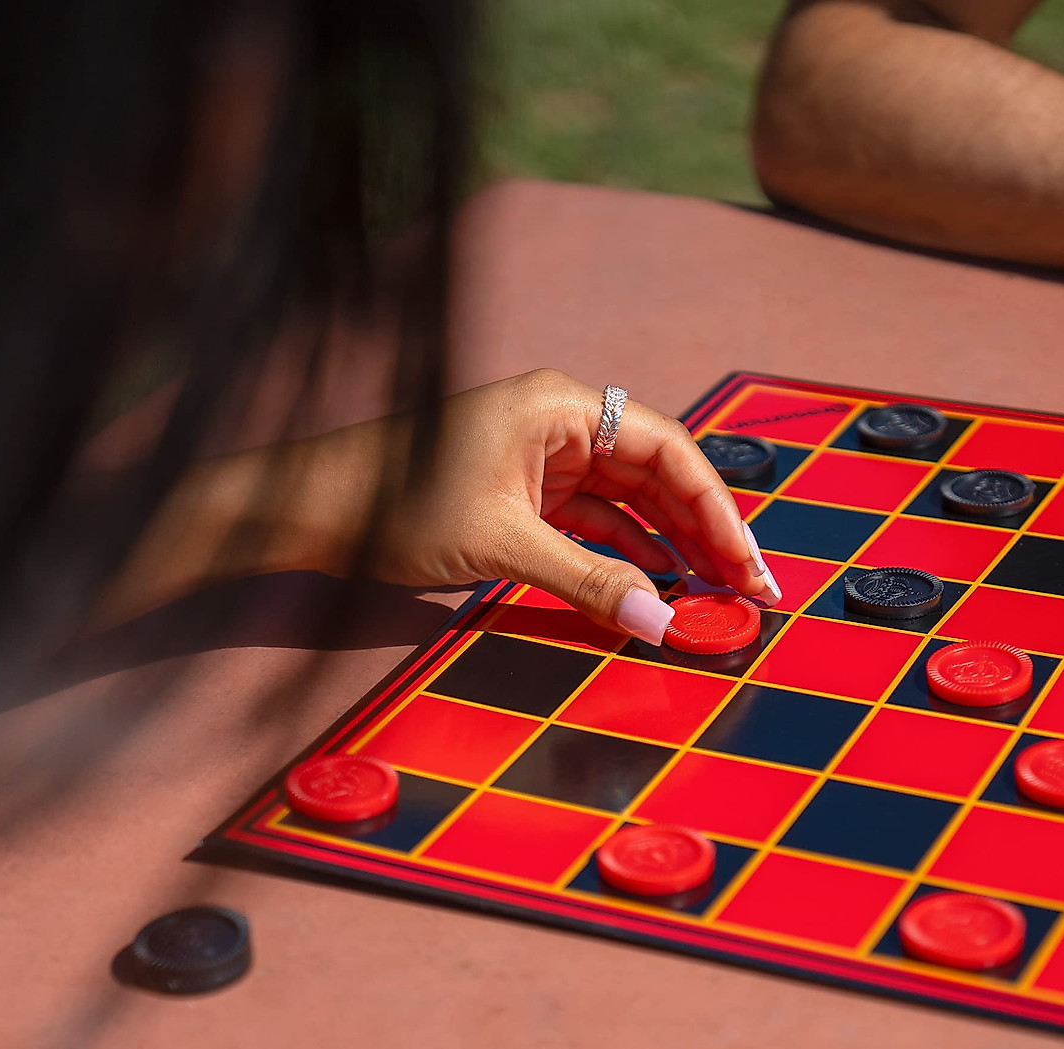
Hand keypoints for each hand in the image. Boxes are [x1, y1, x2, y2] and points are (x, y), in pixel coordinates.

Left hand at [97, 369, 780, 641]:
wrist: (314, 510)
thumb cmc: (396, 501)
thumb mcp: (502, 545)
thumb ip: (587, 581)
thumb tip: (661, 624)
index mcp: (561, 408)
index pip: (666, 451)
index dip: (717, 512)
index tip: (749, 567)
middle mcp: (559, 425)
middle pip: (654, 477)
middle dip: (702, 534)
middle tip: (748, 592)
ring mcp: (540, 461)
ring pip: (626, 504)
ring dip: (667, 549)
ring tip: (712, 598)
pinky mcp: (522, 496)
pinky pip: (590, 524)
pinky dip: (621, 557)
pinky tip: (652, 588)